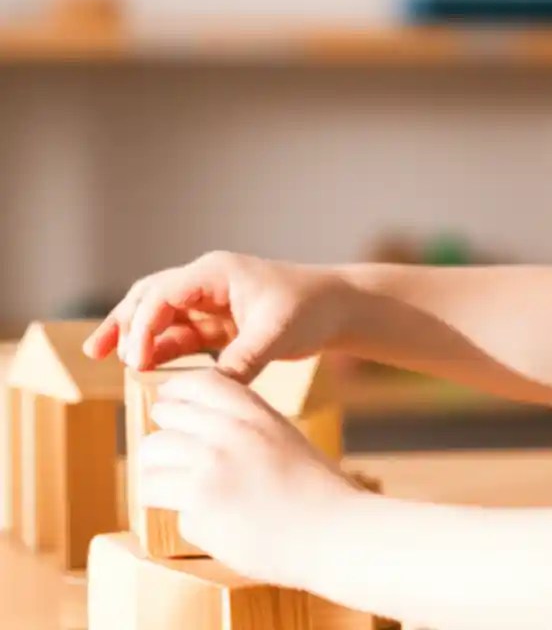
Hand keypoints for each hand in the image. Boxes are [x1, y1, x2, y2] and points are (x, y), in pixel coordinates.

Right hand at [83, 251, 351, 381]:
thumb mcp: (275, 335)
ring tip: (108, 360)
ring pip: (163, 318)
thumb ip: (241, 361)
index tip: (136, 360)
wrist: (341, 308)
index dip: (142, 325)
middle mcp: (208, 284)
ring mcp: (212, 304)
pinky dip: (163, 350)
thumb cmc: (312, 309)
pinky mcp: (221, 325)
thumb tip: (210, 391)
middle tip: (97, 353)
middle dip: (123, 323)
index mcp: (216, 273)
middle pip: (151, 298)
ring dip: (137, 338)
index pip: (163, 295)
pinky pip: (183, 337)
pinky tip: (147, 370)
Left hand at [137, 369, 361, 587]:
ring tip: (185, 497)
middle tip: (174, 464)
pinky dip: (188, 519)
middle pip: (160, 425)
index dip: (173, 398)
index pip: (191, 384)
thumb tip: (191, 428)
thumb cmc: (318, 492)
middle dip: (163, 446)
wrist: (336, 533)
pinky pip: (167, 508)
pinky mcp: (199, 508)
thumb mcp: (284, 438)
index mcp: (252, 412)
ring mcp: (209, 469)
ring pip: (149, 465)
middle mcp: (226, 433)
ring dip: (160, 483)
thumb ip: (242, 428)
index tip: (169, 414)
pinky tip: (220, 524)